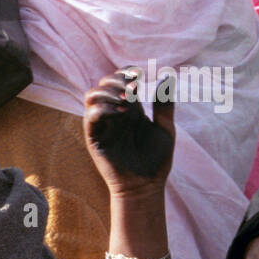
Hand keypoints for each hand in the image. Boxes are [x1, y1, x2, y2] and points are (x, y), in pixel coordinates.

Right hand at [82, 67, 174, 198]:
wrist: (145, 185)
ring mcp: (103, 125)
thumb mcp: (165, 128)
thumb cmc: (156, 160)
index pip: (120, 81)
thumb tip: (168, 77)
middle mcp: (113, 114)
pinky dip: (103, 108)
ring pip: (92, 96)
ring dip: (108, 91)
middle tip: (134, 87)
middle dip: (117, 79)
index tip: (140, 73)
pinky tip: (121, 112)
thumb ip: (164, 104)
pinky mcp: (95, 138)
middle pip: (104, 84)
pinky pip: (90, 116)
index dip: (126, 72)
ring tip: (127, 99)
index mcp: (130, 109)